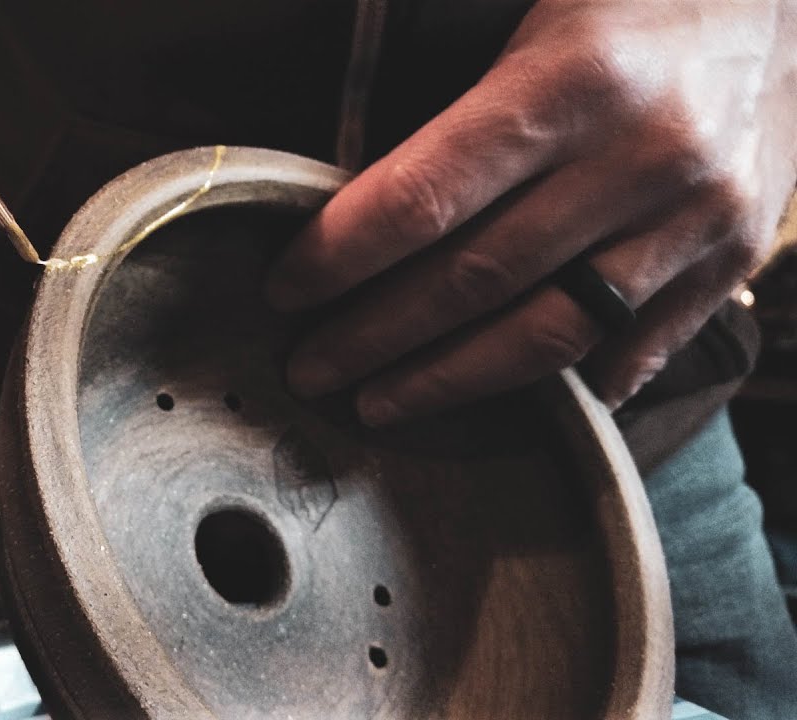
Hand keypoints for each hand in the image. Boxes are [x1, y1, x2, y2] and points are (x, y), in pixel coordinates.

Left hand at [267, 0, 796, 424]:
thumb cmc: (626, 0)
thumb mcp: (532, 21)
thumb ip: (454, 120)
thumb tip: (357, 215)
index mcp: (572, 82)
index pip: (424, 196)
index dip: (341, 255)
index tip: (284, 291)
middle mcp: (640, 157)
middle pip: (475, 280)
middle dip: (375, 337)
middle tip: (307, 368)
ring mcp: (696, 219)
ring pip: (549, 336)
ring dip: (448, 383)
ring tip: (378, 402)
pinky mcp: (733, 260)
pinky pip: (631, 353)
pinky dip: (554, 388)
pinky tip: (492, 405)